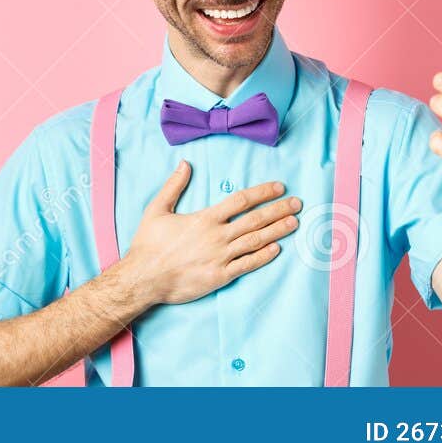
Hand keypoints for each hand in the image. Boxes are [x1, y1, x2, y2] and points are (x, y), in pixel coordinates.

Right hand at [119, 161, 300, 305]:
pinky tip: (277, 248)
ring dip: (277, 230)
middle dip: (279, 210)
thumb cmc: (148, 244)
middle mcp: (217, 236)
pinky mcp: (220, 276)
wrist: (144, 278)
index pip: (241, 200)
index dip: (263, 193)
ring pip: (256, 241)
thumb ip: (173, 186)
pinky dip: (264, 256)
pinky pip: (248, 264)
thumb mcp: (156, 210)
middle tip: (297, 203)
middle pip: (255, 220)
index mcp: (205, 219)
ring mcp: (221, 257)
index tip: (279, 187)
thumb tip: (185, 164)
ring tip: (294, 222)